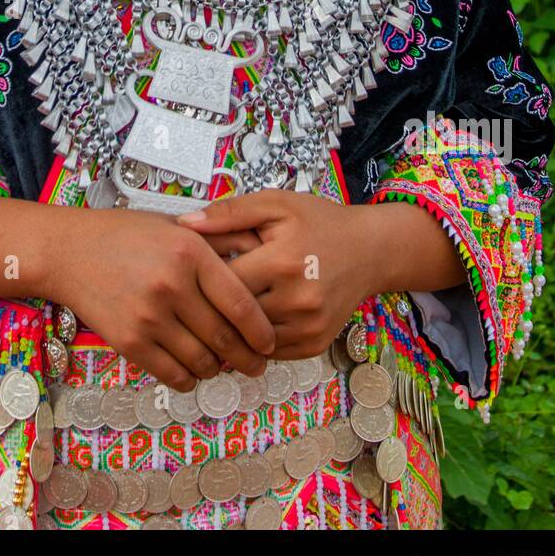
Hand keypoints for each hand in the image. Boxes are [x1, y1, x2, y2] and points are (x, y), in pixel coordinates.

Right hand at [51, 207, 275, 390]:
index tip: (269, 341)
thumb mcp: (176, 225)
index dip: (261, 330)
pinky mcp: (128, 341)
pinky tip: (193, 369)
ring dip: (218, 368)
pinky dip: (189, 378)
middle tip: (257, 364)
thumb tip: (262, 258)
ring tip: (222, 364)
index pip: (240, 303)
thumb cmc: (125, 235)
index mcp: (189, 252)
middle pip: (225, 337)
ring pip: (202, 360)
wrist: (69, 252)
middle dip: (248, 357)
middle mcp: (172, 285)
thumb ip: (217, 241)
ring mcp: (148, 316)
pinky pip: (172, 374)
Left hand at [177, 191, 380, 359]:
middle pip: (233, 315)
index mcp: (282, 262)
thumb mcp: (275, 204)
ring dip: (231, 326)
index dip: (201, 278)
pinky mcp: (314, 344)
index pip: (223, 283)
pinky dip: (253, 339)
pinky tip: (244, 322)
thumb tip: (185, 224)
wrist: (370, 250)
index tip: (191, 270)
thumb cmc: (318, 222)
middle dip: (212, 304)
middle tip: (195, 294)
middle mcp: (297, 300)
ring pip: (248, 339)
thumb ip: (229, 213)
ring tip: (216, 309)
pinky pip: (269, 351)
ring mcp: (308, 327)